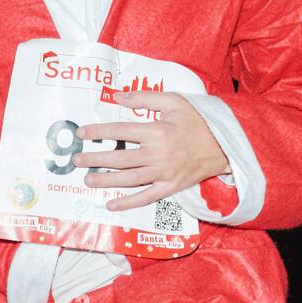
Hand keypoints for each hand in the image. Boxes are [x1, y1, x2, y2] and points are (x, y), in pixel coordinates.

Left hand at [74, 90, 229, 210]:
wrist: (224, 146)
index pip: (120, 131)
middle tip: (77, 159)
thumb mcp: (175, 101)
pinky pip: (146, 197)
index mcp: (157, 131)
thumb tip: (118, 97)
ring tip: (87, 179)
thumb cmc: (198, 121)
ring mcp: (164, 173)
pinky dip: (128, 203)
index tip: (81, 133)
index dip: (98, 131)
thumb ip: (145, 98)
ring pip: (128, 180)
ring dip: (105, 181)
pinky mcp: (170, 187)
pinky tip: (111, 204)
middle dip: (95, 159)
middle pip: (120, 158)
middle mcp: (158, 154)